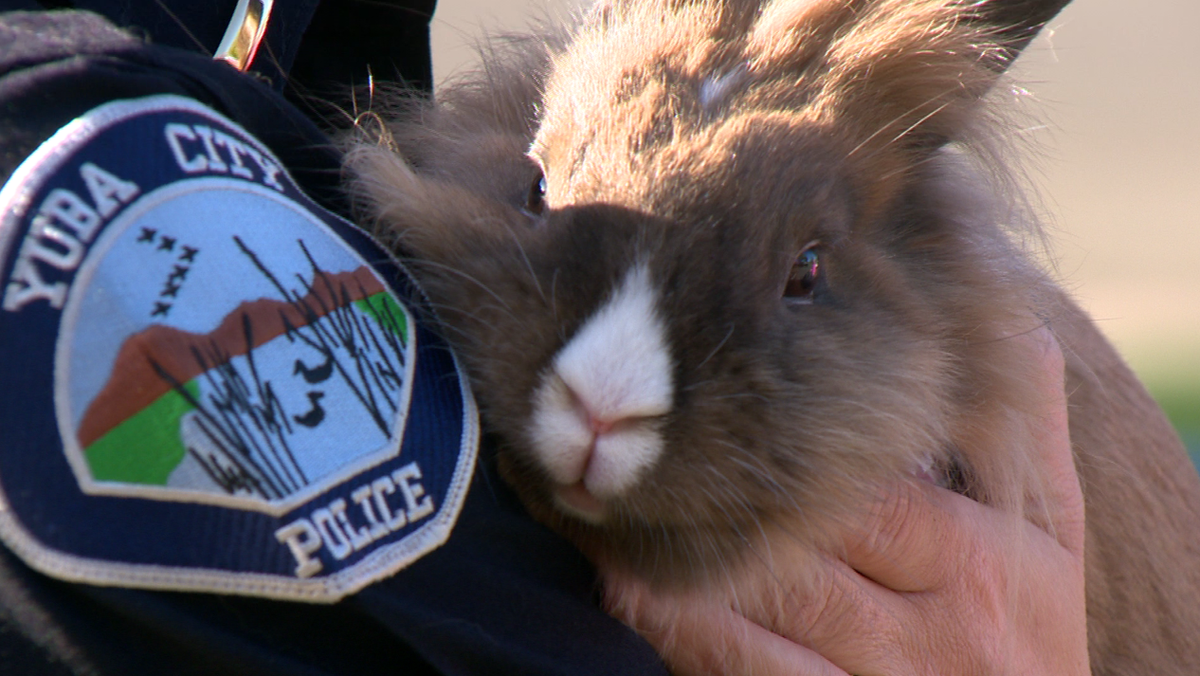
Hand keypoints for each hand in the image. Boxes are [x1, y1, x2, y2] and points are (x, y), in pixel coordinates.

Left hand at [601, 328, 1088, 674]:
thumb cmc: (1030, 620)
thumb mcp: (1054, 529)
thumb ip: (1029, 426)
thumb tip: (1008, 315)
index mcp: (986, 557)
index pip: (877, 489)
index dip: (792, 444)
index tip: (712, 386)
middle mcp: (936, 627)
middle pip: (808, 547)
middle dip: (720, 495)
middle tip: (627, 437)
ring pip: (762, 616)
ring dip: (674, 562)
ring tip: (600, 506)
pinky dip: (681, 634)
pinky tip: (626, 590)